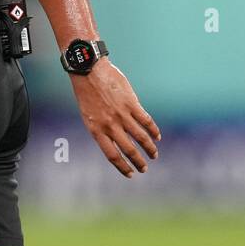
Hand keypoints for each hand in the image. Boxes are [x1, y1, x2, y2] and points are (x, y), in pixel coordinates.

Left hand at [70, 58, 160, 176]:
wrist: (89, 71)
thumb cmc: (86, 93)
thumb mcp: (89, 115)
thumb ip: (102, 128)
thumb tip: (116, 140)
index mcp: (97, 130)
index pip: (112, 155)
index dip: (123, 167)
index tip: (130, 174)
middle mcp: (110, 125)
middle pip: (128, 150)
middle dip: (138, 162)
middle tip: (144, 168)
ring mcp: (122, 115)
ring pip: (140, 137)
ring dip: (149, 148)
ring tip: (154, 154)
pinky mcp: (131, 104)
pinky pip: (146, 121)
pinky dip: (153, 130)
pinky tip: (157, 136)